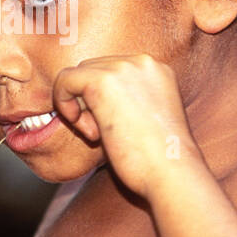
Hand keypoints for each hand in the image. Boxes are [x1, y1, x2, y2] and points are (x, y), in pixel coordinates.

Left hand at [52, 52, 198, 197]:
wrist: (173, 173)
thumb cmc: (159, 160)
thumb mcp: (145, 120)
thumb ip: (124, 102)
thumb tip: (88, 100)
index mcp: (156, 70)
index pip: (112, 71)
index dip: (103, 101)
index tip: (113, 130)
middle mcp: (142, 62)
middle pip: (93, 69)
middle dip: (89, 102)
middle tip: (102, 135)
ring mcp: (124, 68)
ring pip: (78, 75)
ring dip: (80, 108)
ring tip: (98, 135)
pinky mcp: (103, 81)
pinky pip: (65, 80)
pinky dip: (64, 104)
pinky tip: (85, 130)